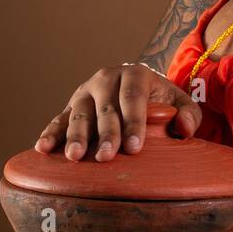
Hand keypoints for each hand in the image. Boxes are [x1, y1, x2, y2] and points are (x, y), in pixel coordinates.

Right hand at [34, 63, 201, 162]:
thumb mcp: (180, 101)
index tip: (135, 147)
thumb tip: (184, 129)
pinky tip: (42, 148)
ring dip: (76, 136)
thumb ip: (190, 114)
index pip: (133, 97)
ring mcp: (85, 92)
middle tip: (106, 157)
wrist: (137, 87)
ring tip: (75, 157)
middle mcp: (106, 78)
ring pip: (79, 114)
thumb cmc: (160, 100)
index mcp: (135, 74)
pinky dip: (50, 133)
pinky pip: (59, 119)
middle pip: (105, 108)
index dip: (134, 121)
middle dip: (106, 134)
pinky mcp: (71, 105)